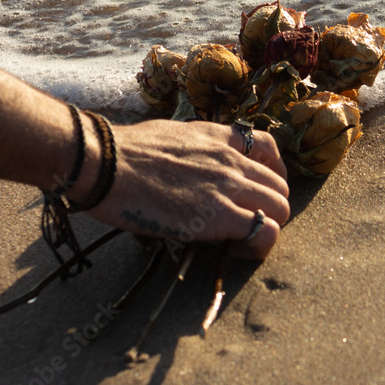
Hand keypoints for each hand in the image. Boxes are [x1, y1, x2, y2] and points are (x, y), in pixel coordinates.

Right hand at [88, 119, 289, 258]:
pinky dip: (259, 245)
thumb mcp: (172, 135)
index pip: (268, 148)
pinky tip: (237, 249)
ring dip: (267, 226)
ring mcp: (228, 186)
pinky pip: (264, 232)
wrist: (105, 163)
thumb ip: (195, 149)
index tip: (256, 189)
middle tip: (245, 221)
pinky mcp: (218, 216)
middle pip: (279, 185)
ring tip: (241, 238)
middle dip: (269, 206)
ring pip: (279, 208)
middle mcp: (231, 159)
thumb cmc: (125, 152)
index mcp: (218, 136)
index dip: (269, 173)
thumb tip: (193, 166)